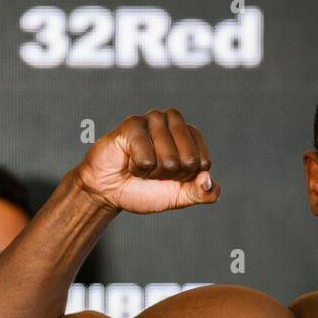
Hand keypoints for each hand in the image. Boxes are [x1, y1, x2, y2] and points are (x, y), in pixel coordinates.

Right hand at [75, 108, 220, 214]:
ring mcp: (153, 119)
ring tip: (140, 165)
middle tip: (153, 171)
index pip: (203, 162)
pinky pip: (147, 160)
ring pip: (169, 160)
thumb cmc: (144, 189)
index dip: (186, 177)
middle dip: (171, 176)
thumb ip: (201, 193)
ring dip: (152, 173)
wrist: (108, 191)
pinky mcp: (133, 124)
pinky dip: (137, 169)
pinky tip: (128, 160)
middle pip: (190, 160)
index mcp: (190, 135)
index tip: (169, 175)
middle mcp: (174, 122)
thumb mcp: (178, 197)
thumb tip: (208, 180)